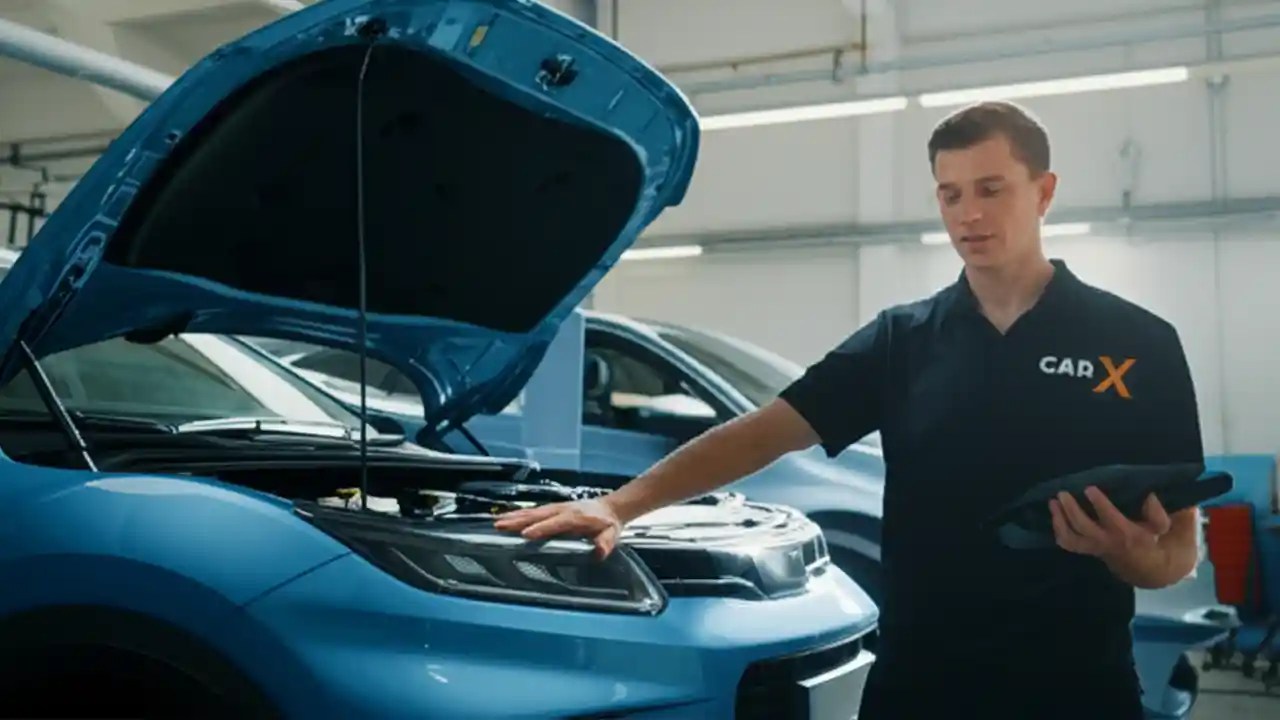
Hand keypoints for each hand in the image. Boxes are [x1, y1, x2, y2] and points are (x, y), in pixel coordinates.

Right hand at [493, 498, 622, 558]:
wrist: (610, 507)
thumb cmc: (608, 524)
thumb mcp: (611, 534)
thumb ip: (605, 543)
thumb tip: (599, 552)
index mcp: (576, 517)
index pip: (556, 523)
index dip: (541, 528)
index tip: (526, 534)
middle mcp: (562, 510)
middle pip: (538, 515)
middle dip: (519, 521)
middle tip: (501, 526)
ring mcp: (556, 508)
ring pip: (532, 512)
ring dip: (514, 517)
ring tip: (497, 522)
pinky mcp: (552, 509)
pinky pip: (533, 512)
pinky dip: (518, 514)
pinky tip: (506, 518)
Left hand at [1049, 486, 1171, 560]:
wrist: (1150, 569)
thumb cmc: (1158, 541)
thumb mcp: (1167, 528)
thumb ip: (1159, 514)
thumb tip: (1150, 497)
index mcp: (1128, 534)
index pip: (1111, 519)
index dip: (1099, 504)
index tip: (1089, 488)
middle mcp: (1108, 542)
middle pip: (1083, 528)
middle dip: (1071, 510)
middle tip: (1063, 493)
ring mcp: (1095, 547)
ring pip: (1071, 538)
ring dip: (1059, 520)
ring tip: (1053, 502)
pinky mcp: (1088, 549)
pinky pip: (1068, 543)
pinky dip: (1059, 529)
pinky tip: (1055, 513)